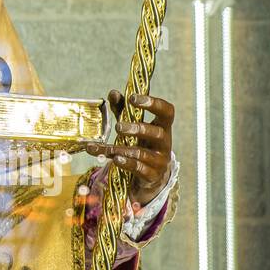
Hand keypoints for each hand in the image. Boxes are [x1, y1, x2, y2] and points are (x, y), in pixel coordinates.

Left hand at [85, 90, 174, 207]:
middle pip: (157, 133)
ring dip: (120, 149)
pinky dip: (126, 163)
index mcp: (162, 127)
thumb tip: (113, 93)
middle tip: (118, 127)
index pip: (167, 112)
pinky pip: (139, 169)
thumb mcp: (132, 125)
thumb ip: (123, 110)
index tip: (133, 98)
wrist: (150, 175)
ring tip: (103, 148)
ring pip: (141, 153)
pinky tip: (114, 160)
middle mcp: (164, 143)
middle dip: (137, 129)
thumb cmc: (141, 143)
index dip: (153, 103)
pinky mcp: (152, 175)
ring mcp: (159, 160)